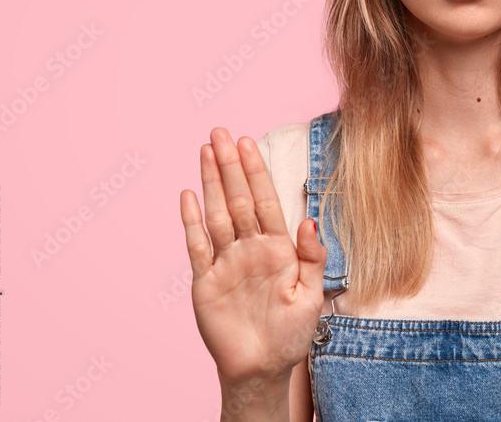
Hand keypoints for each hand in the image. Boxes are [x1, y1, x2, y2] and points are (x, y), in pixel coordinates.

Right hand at [179, 128, 326, 387]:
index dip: (256, 171)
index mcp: (277, 248)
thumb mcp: (310, 295)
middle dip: (230, 165)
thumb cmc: (291, 333)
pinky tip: (188, 195)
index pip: (265, 201)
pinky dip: (191, 221)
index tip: (249, 142)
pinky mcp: (205, 281)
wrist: (263, 368)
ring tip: (205, 150)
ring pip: (217, 214)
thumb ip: (312, 257)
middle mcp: (249, 248)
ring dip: (211, 182)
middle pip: (237, 199)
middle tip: (221, 132)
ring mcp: (226, 262)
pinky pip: (197, 246)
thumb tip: (310, 220)